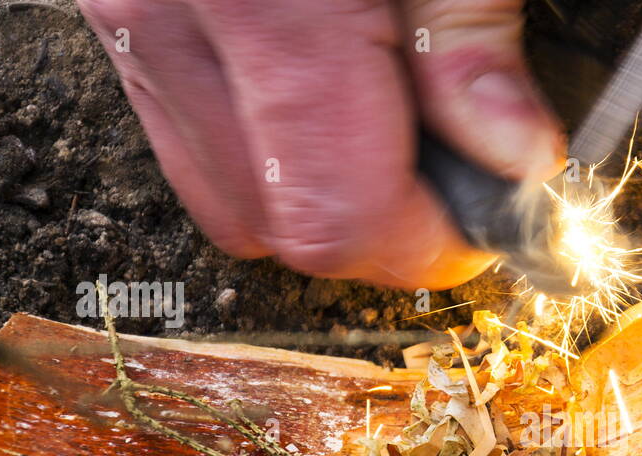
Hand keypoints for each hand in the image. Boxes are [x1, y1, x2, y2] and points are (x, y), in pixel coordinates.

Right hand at [77, 0, 564, 287]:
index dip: (429, 245)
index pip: (339, 216)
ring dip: (320, 189)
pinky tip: (326, 86)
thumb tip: (513, 154)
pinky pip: (191, 123)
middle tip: (455, 176)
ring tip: (394, 122)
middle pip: (277, 227)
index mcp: (269, 0)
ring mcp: (128, 10)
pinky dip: (269, 135)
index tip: (491, 223)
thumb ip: (470, 28)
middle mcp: (169, 15)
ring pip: (227, 191)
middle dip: (378, 230)